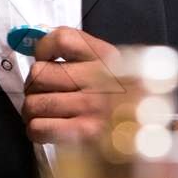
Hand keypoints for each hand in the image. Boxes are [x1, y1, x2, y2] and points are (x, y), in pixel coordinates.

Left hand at [22, 27, 122, 142]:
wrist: (144, 138)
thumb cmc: (119, 101)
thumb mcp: (110, 66)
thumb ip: (76, 52)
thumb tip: (37, 48)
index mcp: (107, 56)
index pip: (61, 39)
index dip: (44, 49)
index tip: (48, 60)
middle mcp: (101, 78)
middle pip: (38, 73)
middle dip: (34, 86)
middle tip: (45, 94)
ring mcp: (93, 106)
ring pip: (33, 103)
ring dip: (33, 110)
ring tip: (48, 114)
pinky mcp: (85, 133)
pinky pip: (37, 127)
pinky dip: (37, 130)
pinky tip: (51, 128)